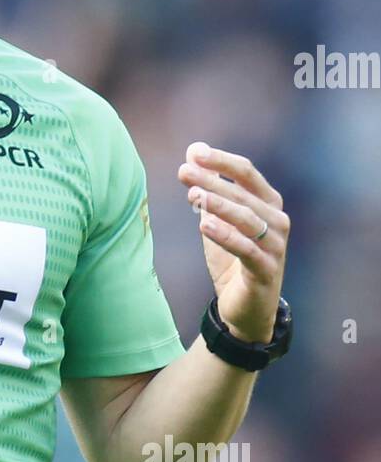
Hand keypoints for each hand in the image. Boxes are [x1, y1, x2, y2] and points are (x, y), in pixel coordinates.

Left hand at [177, 142, 289, 342]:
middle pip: (243, 193)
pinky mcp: (266, 270)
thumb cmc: (232, 259)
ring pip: (247, 218)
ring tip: (193, 194)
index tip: (193, 153)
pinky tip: (204, 224)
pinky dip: (226, 235)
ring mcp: (275, 246)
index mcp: (268, 203)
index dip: (221, 161)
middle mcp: (277, 221)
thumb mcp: (217, 221)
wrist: (245, 308)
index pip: (246, 173)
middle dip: (212, 180)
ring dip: (219, 204)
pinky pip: (247, 249)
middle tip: (184, 172)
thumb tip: (191, 155)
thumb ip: (207, 191)